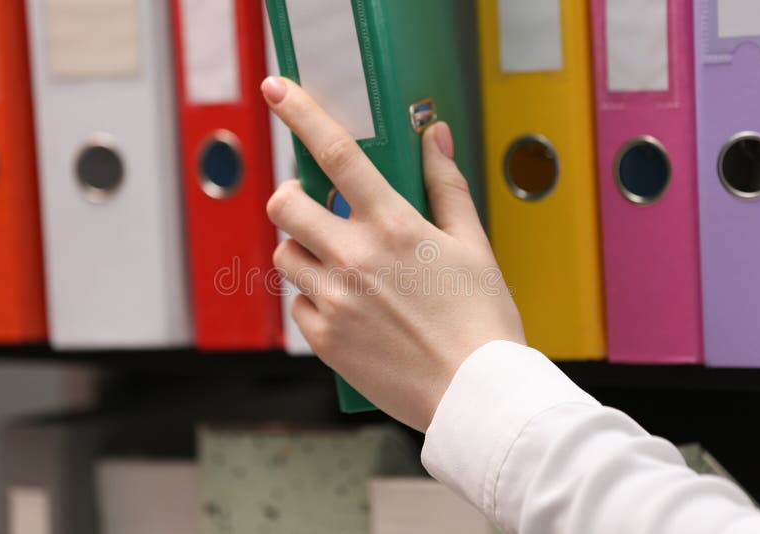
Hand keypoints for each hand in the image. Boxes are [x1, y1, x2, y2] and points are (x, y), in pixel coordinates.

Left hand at [262, 76, 525, 431]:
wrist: (474, 393)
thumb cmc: (480, 319)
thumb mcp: (472, 244)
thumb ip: (446, 184)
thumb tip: (434, 136)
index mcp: (393, 226)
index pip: (336, 153)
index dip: (301, 113)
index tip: (278, 89)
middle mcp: (354, 258)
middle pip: (284, 204)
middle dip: (291, 197)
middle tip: (313, 206)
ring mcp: (334, 300)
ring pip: (284, 254)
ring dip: (302, 248)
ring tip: (336, 261)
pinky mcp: (324, 339)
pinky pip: (296, 302)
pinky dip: (313, 296)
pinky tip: (347, 304)